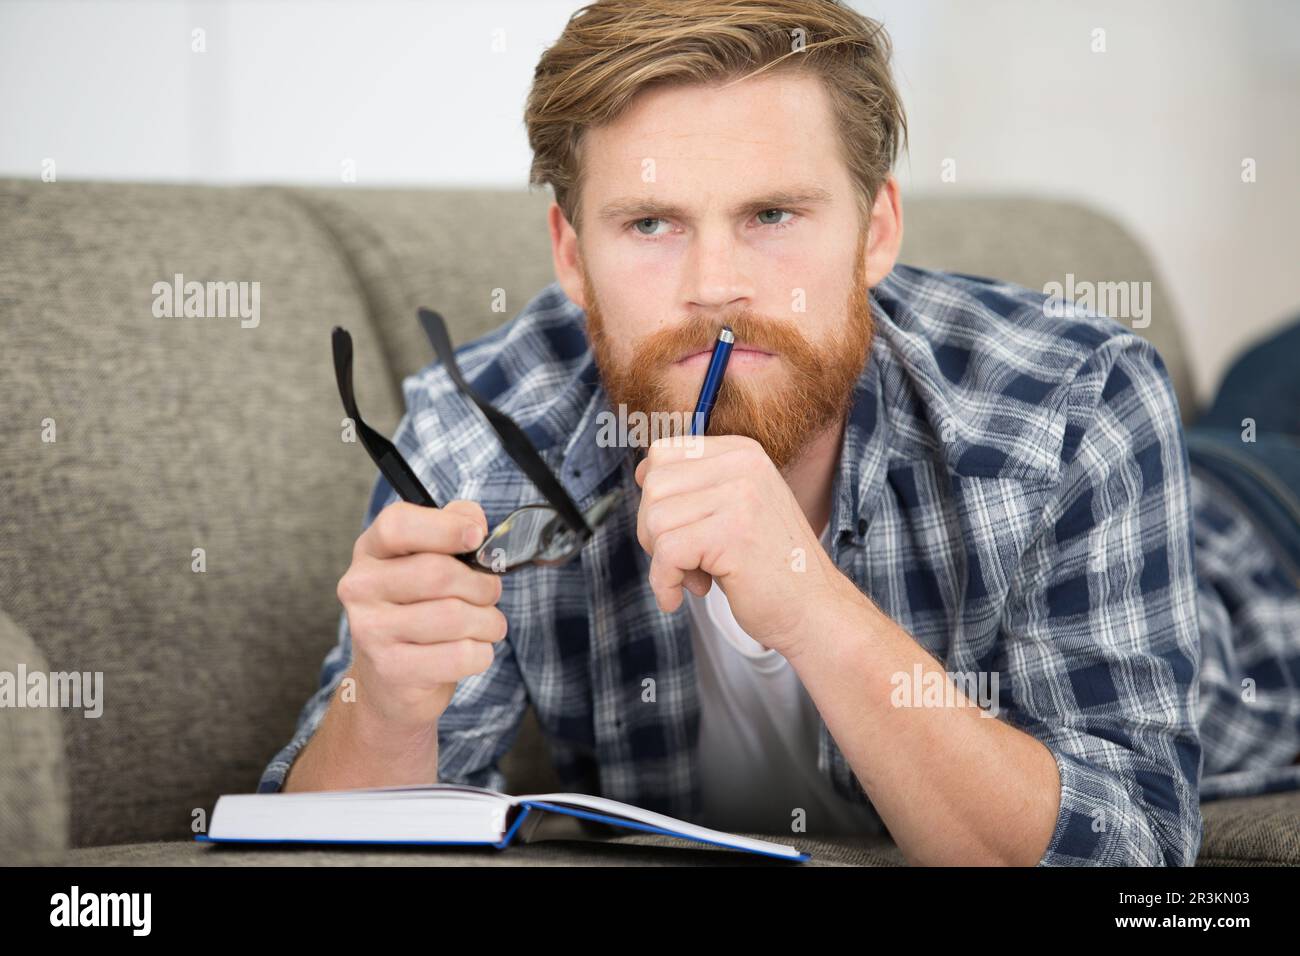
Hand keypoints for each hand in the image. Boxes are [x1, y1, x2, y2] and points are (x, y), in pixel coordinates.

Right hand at [335, 499, 506, 731]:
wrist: (390, 680)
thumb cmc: (417, 609)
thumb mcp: (428, 559)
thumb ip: (452, 526)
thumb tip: (474, 522)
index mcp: (371, 550)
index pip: (397, 525)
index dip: (445, 527)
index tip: (477, 537)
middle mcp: (361, 587)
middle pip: (439, 573)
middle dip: (482, 584)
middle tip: (489, 592)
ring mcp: (371, 631)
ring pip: (455, 616)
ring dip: (488, 621)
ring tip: (485, 624)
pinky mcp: (392, 669)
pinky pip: (460, 655)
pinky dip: (481, 652)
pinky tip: (471, 649)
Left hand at [633, 434, 848, 656]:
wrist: (813, 610)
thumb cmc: (767, 567)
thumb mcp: (735, 508)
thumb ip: (697, 487)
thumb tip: (642, 476)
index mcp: (742, 453)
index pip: (662, 455)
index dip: (655, 498)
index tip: (677, 529)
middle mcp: (743, 465)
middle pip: (654, 486)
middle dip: (654, 530)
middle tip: (686, 560)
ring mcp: (741, 497)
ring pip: (655, 520)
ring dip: (663, 559)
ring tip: (696, 575)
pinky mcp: (733, 534)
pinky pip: (666, 553)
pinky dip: (664, 583)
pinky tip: (681, 596)